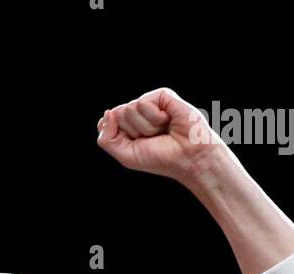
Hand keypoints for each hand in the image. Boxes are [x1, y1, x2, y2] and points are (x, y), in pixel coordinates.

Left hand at [96, 88, 225, 184]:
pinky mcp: (161, 94)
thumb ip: (106, 139)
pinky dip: (155, 118)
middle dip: (133, 132)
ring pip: (129, 109)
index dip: (117, 137)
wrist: (188, 156)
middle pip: (116, 115)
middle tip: (153, 138)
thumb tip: (108, 112)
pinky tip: (168, 120)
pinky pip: (143, 103)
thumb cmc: (160, 158)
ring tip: (162, 130)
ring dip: (146, 127)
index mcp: (126, 127)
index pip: (105, 123)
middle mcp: (136, 113)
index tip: (136, 146)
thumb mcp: (126, 155)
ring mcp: (149, 103)